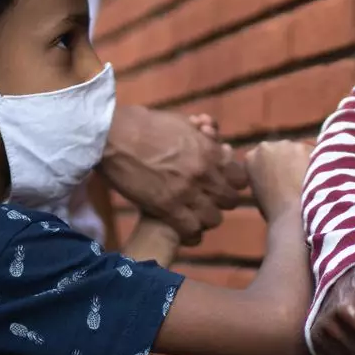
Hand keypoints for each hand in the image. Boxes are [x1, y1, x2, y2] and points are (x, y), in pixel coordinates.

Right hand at [100, 105, 249, 243]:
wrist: (114, 136)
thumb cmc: (144, 124)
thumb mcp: (181, 122)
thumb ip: (202, 133)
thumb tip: (213, 136)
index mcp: (209, 151)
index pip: (241, 178)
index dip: (232, 182)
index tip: (222, 183)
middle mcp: (203, 174)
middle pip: (230, 200)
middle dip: (220, 200)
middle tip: (208, 199)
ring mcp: (186, 193)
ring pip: (214, 219)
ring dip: (206, 217)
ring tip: (195, 213)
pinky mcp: (166, 209)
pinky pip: (191, 231)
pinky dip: (190, 232)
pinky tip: (183, 227)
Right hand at [243, 140, 311, 219]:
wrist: (292, 214)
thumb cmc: (275, 211)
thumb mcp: (259, 194)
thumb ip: (264, 178)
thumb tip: (274, 176)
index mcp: (250, 159)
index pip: (262, 158)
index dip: (273, 169)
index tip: (281, 181)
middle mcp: (265, 147)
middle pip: (279, 150)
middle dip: (286, 161)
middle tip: (295, 180)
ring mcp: (286, 145)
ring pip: (297, 150)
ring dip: (301, 161)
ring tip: (308, 181)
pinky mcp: (305, 146)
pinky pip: (313, 153)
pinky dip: (316, 163)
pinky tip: (319, 178)